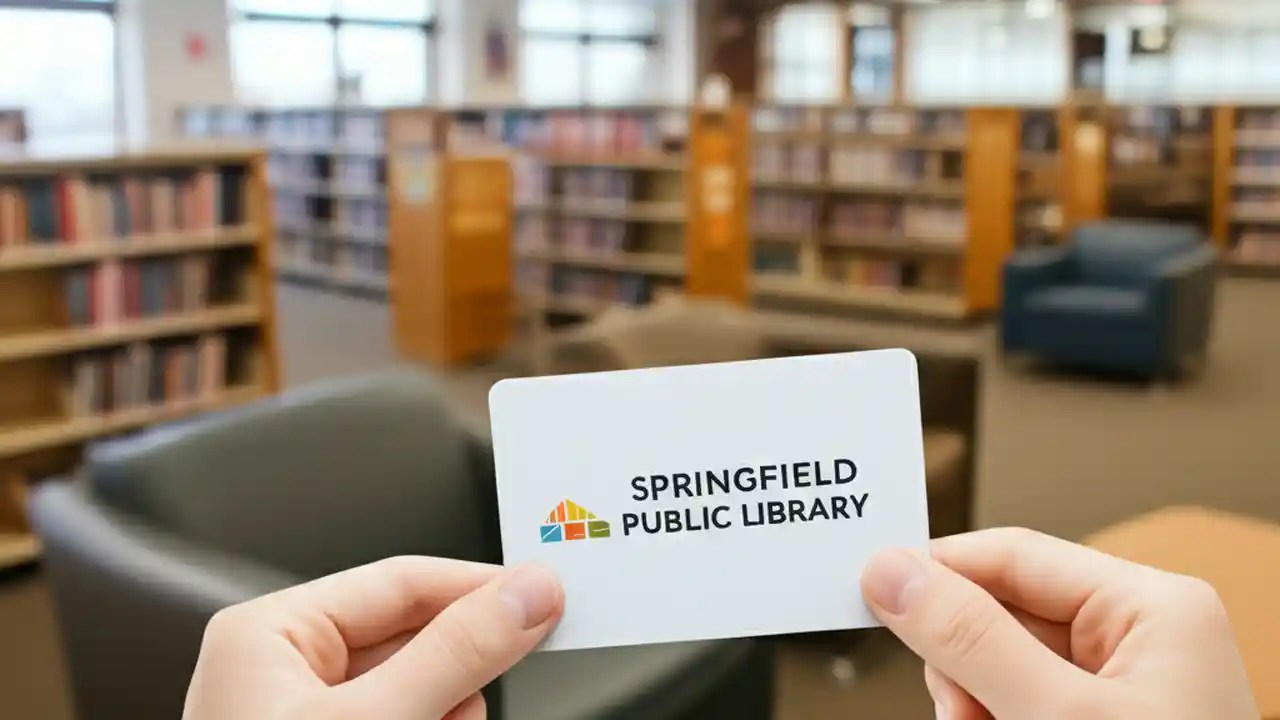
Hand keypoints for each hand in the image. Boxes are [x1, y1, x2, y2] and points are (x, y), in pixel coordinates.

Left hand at [183, 557, 563, 719]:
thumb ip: (457, 653)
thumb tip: (524, 595)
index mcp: (270, 636)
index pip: (398, 581)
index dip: (476, 585)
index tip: (544, 593)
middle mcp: (281, 672)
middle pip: (411, 635)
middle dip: (460, 668)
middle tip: (511, 668)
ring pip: (415, 685)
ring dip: (448, 711)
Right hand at [861, 528, 1257, 718]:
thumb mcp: (1055, 719)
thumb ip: (970, 640)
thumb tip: (893, 573)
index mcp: (1152, 609)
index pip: (1013, 555)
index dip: (937, 569)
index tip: (870, 588)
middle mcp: (1139, 641)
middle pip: (999, 612)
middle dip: (963, 666)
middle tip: (961, 715)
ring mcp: (1121, 691)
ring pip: (997, 665)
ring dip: (972, 706)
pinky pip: (1015, 705)